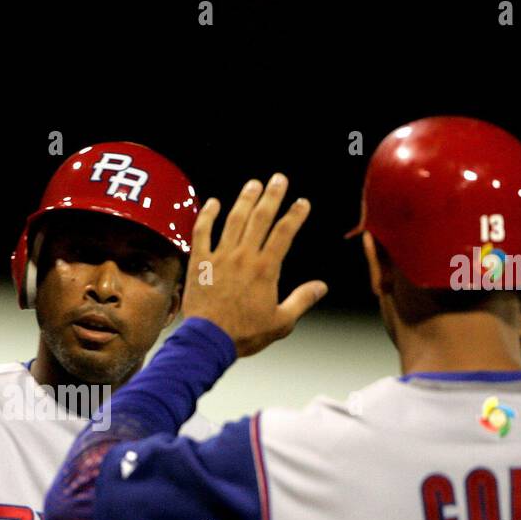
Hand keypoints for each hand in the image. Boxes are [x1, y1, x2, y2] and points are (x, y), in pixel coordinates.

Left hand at [182, 174, 327, 356]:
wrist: (208, 340)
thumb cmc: (245, 334)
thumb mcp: (281, 322)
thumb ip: (302, 300)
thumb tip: (321, 287)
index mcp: (265, 269)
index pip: (284, 233)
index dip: (295, 215)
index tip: (302, 202)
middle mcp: (244, 257)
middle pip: (261, 218)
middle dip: (272, 196)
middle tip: (279, 179)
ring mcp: (220, 257)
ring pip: (234, 220)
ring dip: (245, 199)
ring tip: (253, 184)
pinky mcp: (199, 262)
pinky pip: (202, 232)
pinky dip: (207, 216)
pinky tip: (213, 203)